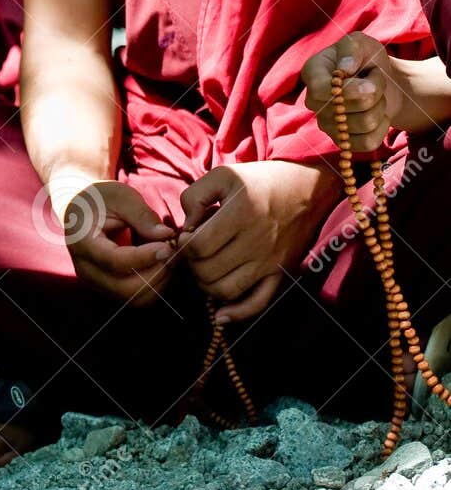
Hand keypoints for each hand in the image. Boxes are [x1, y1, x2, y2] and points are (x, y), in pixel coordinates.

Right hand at [67, 181, 176, 306]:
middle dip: (156, 272)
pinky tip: (163, 264)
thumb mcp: (119, 196)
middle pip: (125, 287)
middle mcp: (86, 269)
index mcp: (83, 242)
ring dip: (159, 280)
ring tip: (171, 256)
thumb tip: (166, 235)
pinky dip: (156, 285)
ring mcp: (97, 283)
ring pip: (135, 297)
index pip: (114, 261)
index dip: (144, 257)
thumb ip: (141, 215)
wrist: (83, 213)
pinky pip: (137, 298)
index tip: (167, 246)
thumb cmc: (101, 200)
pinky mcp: (110, 289)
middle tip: (174, 250)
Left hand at [179, 161, 338, 324]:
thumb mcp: (222, 175)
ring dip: (206, 285)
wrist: (304, 187)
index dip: (184, 244)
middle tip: (193, 252)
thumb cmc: (258, 180)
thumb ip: (194, 197)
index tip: (186, 235)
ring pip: (227, 290)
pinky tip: (220, 314)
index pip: (199, 246)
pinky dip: (236, 313)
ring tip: (204, 268)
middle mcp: (257, 241)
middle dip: (191, 264)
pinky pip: (258, 303)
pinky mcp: (280, 273)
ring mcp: (270, 261)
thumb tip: (185, 229)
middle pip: (209, 271)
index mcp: (241, 213)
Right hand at [302, 31, 447, 145]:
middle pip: (345, 110)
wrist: (385, 82)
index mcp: (313, 72)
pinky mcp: (343, 141)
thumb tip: (345, 68)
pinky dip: (383, 128)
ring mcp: (326, 124)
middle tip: (375, 82)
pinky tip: (379, 116)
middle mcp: (314, 101)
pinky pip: (368, 143)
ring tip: (377, 96)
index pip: (320, 90)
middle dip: (373, 94)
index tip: (370, 84)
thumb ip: (351, 48)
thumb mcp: (361, 43)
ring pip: (362, 125)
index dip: (348, 91)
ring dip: (380, 108)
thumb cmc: (368, 59)